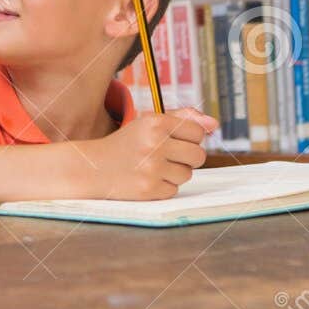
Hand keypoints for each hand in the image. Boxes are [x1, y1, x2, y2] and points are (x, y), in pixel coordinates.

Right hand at [81, 107, 217, 200]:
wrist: (94, 168)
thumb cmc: (127, 144)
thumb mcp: (149, 124)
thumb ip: (182, 119)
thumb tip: (214, 124)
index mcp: (155, 123)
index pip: (197, 132)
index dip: (189, 138)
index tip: (175, 140)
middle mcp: (154, 144)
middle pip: (198, 155)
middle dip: (187, 157)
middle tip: (167, 155)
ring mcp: (152, 168)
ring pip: (187, 174)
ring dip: (175, 173)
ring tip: (153, 167)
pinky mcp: (149, 189)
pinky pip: (174, 189)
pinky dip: (164, 186)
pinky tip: (147, 179)